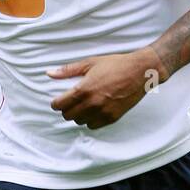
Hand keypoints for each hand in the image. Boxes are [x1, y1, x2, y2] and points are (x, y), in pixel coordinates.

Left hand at [47, 48, 161, 127]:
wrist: (139, 72)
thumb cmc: (115, 65)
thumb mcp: (89, 63)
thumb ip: (68, 70)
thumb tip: (49, 73)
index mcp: (84, 89)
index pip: (60, 105)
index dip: (56, 103)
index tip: (58, 101)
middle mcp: (92, 103)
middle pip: (68, 116)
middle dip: (66, 109)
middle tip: (70, 103)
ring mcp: (102, 112)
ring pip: (80, 122)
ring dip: (78, 115)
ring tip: (83, 106)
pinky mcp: (112, 118)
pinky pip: (93, 126)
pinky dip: (90, 120)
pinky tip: (93, 111)